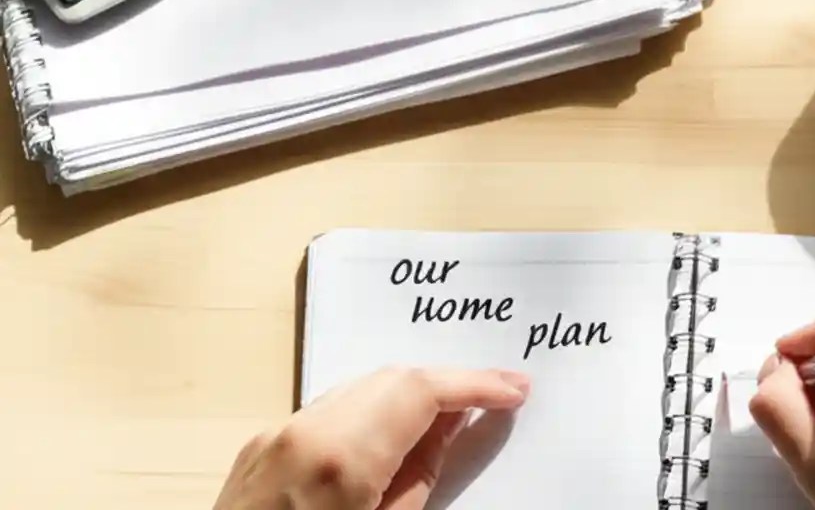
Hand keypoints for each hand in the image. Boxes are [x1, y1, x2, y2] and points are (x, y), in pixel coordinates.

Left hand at [213, 366, 529, 509]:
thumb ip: (421, 474)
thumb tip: (448, 425)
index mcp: (342, 461)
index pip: (422, 391)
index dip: (476, 384)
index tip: (514, 390)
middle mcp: (305, 433)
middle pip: (392, 378)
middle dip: (447, 382)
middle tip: (495, 396)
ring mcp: (276, 435)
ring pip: (359, 387)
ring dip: (409, 392)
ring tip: (453, 414)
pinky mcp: (260, 446)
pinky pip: (329, 410)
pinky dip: (371, 409)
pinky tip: (396, 430)